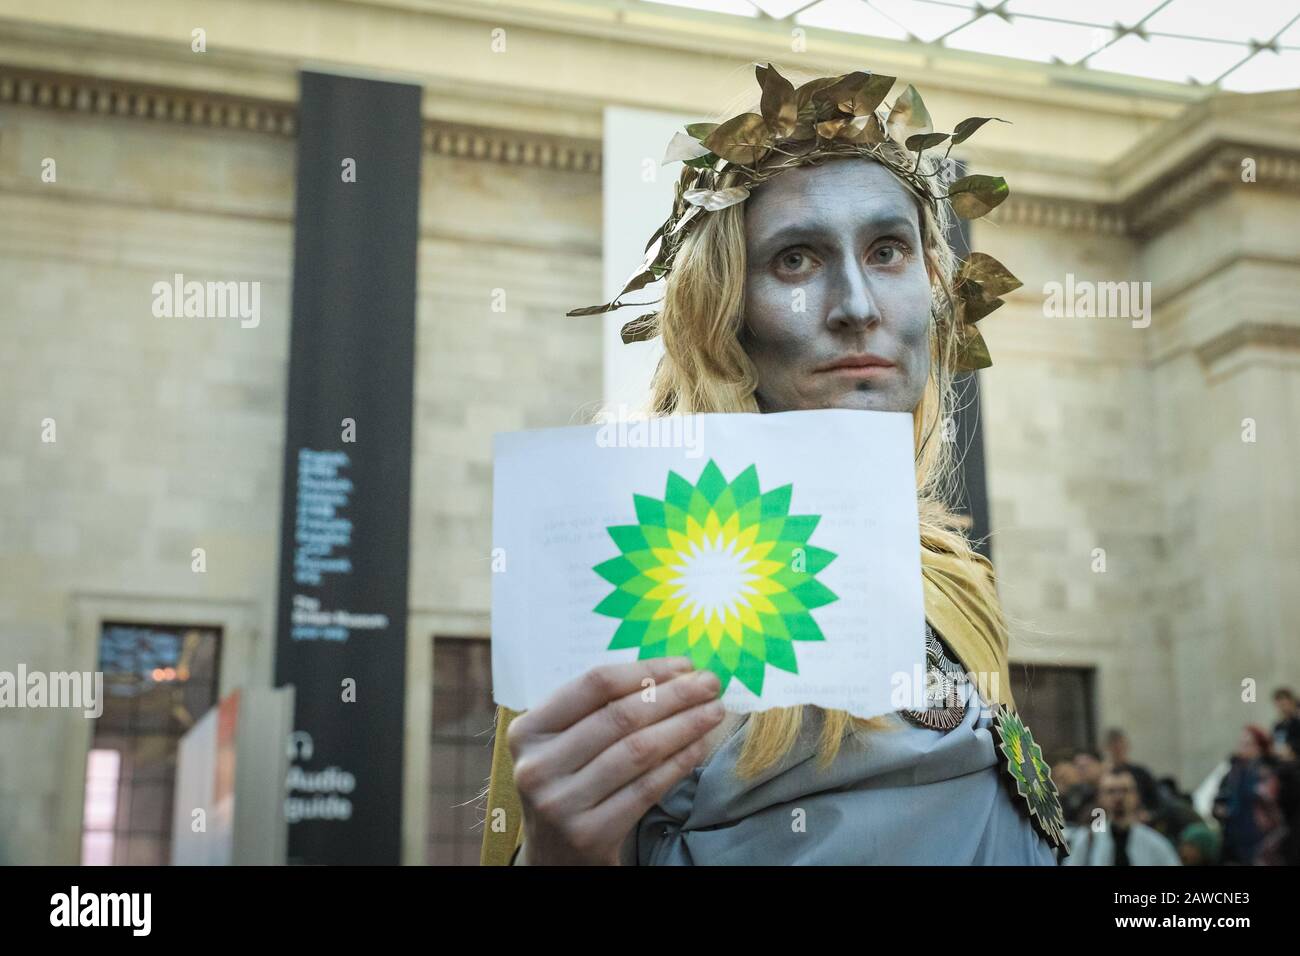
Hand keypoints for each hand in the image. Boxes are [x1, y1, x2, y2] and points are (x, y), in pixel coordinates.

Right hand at [507, 657, 724, 864]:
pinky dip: (678, 763)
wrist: (553, 856)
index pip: (594, 685)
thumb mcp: (563, 743)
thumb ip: (599, 710)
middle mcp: (538, 766)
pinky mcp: (589, 833)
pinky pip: (646, 789)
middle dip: (675, 695)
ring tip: (713, 712)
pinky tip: (699, 746)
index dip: (644, 670)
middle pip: (620, 716)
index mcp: (528, 731)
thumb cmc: (568, 783)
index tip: (684, 665)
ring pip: (637, 751)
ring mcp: (561, 803)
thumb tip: (670, 673)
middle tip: (710, 683)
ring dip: (684, 726)